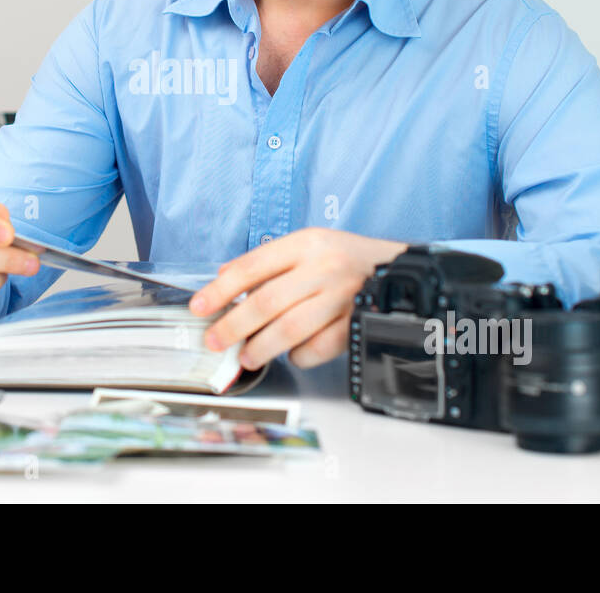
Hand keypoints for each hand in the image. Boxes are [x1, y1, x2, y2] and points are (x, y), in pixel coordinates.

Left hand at [189, 228, 406, 368]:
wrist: (400, 269)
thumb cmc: (344, 259)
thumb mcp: (308, 245)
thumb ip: (268, 261)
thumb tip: (223, 278)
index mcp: (306, 243)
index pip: (252, 267)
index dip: (220, 290)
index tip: (199, 307)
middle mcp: (324, 267)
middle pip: (266, 302)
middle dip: (233, 326)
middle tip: (214, 341)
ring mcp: (342, 297)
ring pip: (290, 329)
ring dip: (260, 347)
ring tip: (245, 356)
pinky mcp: (356, 323)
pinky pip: (318, 348)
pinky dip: (299, 357)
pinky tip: (291, 355)